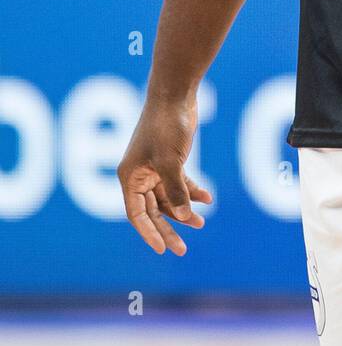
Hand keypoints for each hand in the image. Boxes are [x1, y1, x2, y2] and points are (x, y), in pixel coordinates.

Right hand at [117, 94, 212, 254]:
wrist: (176, 95)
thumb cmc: (166, 126)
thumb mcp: (170, 162)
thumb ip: (175, 191)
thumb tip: (182, 216)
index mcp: (130, 177)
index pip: (136, 214)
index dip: (149, 233)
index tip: (162, 250)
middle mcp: (139, 175)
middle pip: (153, 211)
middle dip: (168, 229)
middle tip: (183, 249)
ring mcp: (155, 167)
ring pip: (168, 198)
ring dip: (184, 210)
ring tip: (201, 223)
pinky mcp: (170, 159)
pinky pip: (179, 182)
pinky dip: (192, 190)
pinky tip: (207, 197)